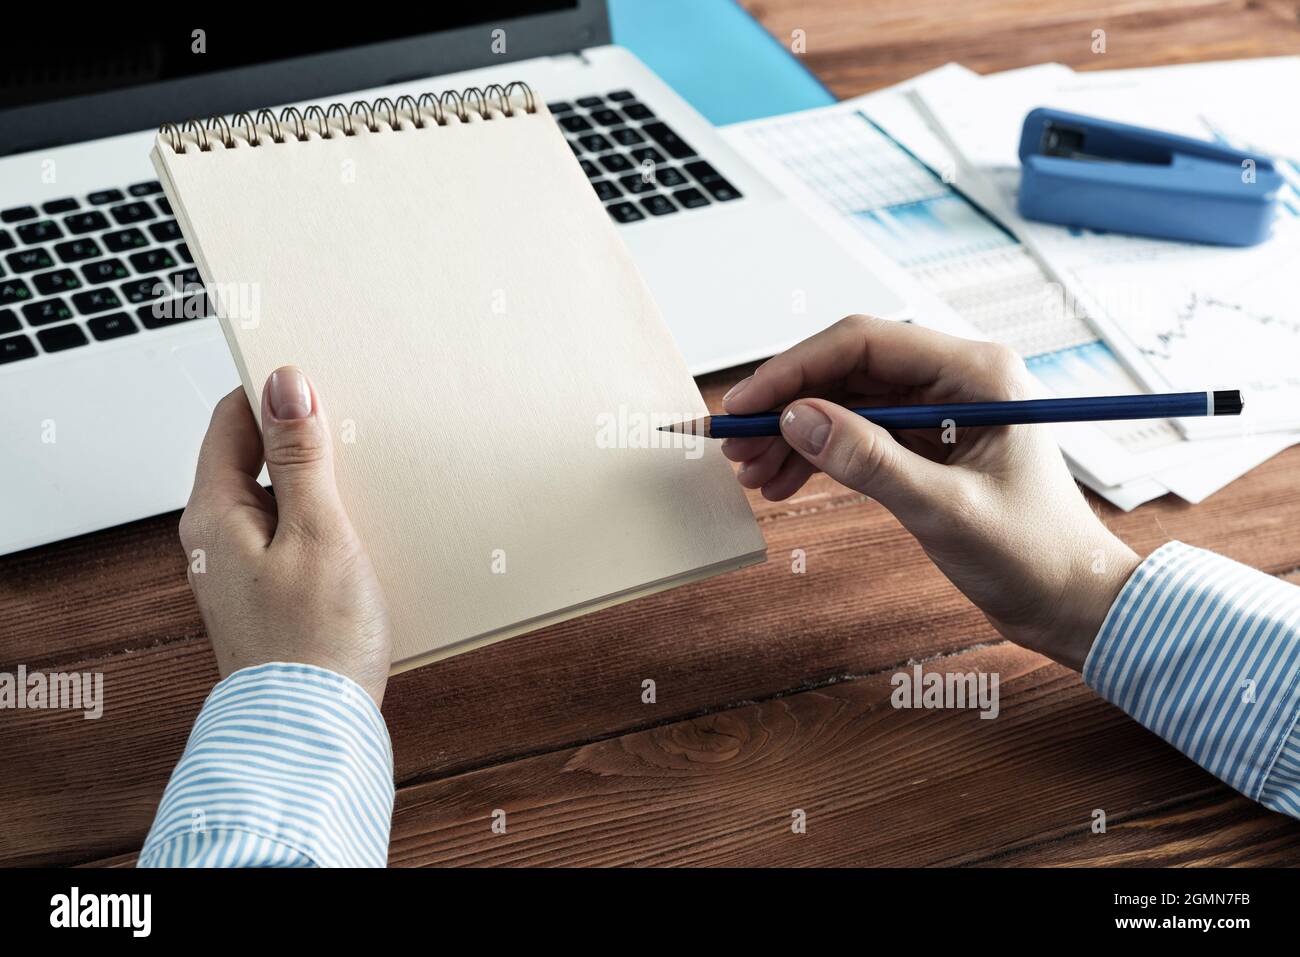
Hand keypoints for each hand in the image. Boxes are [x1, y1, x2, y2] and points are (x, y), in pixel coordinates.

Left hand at [179, 367, 391, 704]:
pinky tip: (366, 528)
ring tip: (370, 478)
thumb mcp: (318, 531)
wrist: (313, 732)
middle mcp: (219, 537)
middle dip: (305, 434)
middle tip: (356, 424)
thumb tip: (287, 385)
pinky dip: (327, 519)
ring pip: (281, 496)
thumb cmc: (314, 643)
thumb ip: (301, 455)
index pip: (231, 419)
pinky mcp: (274, 592)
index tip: (321, 377)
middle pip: (256, 455)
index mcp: (214, 513)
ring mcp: (245, 567)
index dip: (273, 392)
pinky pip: (295, 533)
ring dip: (322, 480)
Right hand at [722, 316, 1140, 669]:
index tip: (746, 403)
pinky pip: (858, 434)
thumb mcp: (946, 509)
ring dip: (796, 434)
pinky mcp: (928, 444)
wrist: (1072, 602)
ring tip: (752, 472)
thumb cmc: (1035, 555)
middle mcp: (956, 379)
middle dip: (787, 405)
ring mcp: (941, 411)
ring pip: (846, 403)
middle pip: (847, 370)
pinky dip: (818, 456)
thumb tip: (798, 420)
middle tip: (736, 443)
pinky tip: (784, 481)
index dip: (795, 370)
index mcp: (976, 373)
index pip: (864, 343)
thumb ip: (870, 461)